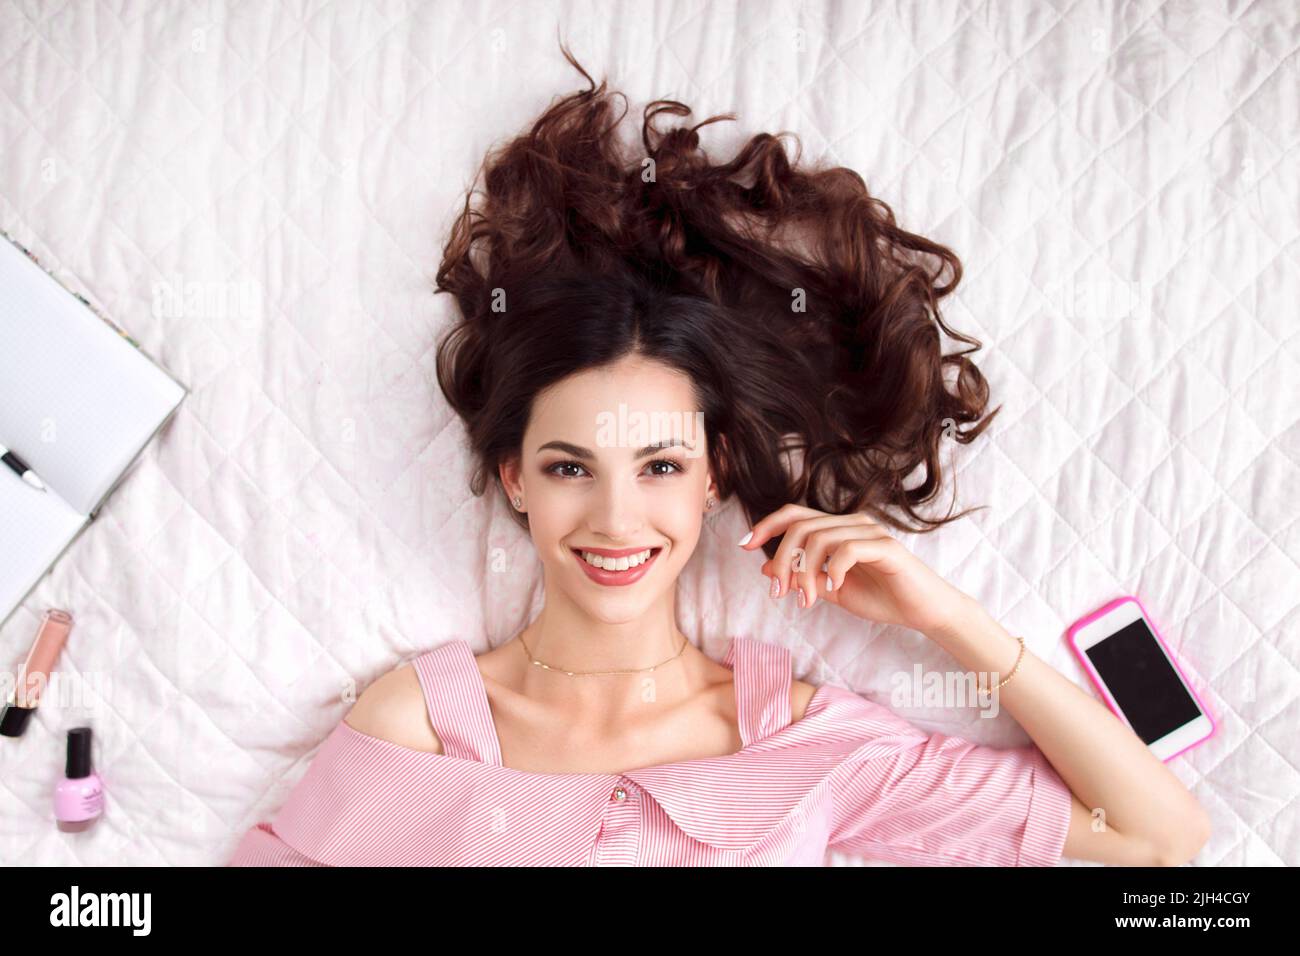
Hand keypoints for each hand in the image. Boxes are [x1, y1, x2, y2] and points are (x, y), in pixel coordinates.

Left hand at [740, 503, 974, 635]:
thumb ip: (802, 578)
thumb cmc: (881, 598)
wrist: (923, 612)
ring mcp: (870, 532)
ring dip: (805, 572)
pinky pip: (847, 549)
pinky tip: (833, 587)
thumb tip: (764, 568)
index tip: (745, 545)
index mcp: (838, 529)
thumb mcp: (831, 590)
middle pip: (801, 526)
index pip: (795, 514)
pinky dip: (832, 569)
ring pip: (820, 538)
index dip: (766, 525)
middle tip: (779, 591)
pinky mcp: (886, 547)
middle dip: (782, 559)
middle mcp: (852, 523)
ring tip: (807, 600)